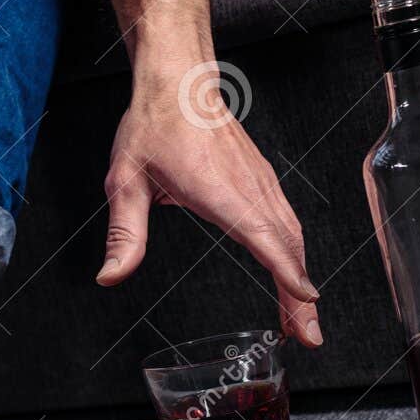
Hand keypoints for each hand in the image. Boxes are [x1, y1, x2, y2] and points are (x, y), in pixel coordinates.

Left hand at [98, 69, 322, 347]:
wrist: (178, 81)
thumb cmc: (154, 125)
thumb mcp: (127, 181)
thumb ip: (125, 233)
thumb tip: (111, 275)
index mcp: (221, 191)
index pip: (264, 237)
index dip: (287, 273)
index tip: (307, 302)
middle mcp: (250, 188)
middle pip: (288, 247)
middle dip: (301, 295)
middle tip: (308, 337)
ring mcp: (261, 182)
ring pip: (292, 234)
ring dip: (300, 277)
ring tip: (301, 319)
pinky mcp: (261, 179)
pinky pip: (286, 220)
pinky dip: (294, 253)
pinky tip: (290, 272)